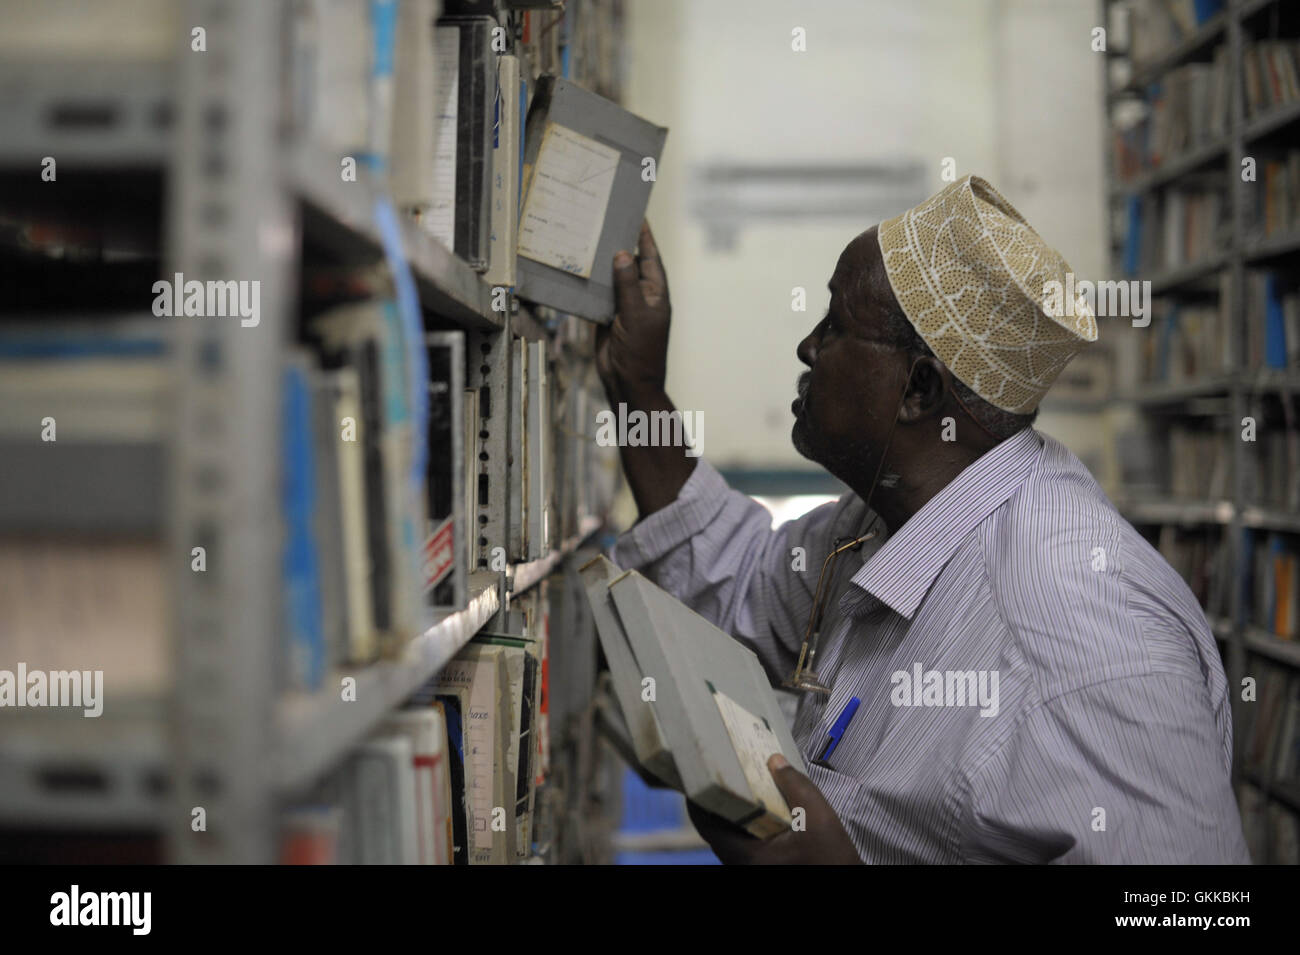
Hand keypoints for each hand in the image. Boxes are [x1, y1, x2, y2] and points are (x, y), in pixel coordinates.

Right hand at [596, 220, 670, 399]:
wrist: (628, 382)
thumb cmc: (641, 351)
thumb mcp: (637, 314)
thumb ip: (628, 284)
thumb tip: (622, 254)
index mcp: (655, 292)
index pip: (650, 256)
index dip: (644, 235)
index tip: (636, 213)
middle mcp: (640, 295)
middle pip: (629, 263)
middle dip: (619, 243)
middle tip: (605, 218)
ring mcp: (622, 305)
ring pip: (611, 277)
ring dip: (600, 262)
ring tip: (586, 237)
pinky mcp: (606, 316)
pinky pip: (597, 294)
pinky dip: (588, 282)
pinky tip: (575, 267)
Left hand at [687, 754, 863, 863]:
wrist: (846, 880)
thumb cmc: (832, 858)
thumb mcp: (818, 816)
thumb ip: (794, 785)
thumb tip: (774, 760)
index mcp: (746, 855)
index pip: (706, 823)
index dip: (697, 797)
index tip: (695, 771)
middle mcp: (742, 863)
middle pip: (715, 827)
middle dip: (716, 797)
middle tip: (718, 768)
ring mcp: (750, 866)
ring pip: (729, 833)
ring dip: (731, 808)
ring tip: (737, 780)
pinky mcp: (762, 865)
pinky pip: (743, 840)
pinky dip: (746, 820)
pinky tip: (758, 801)